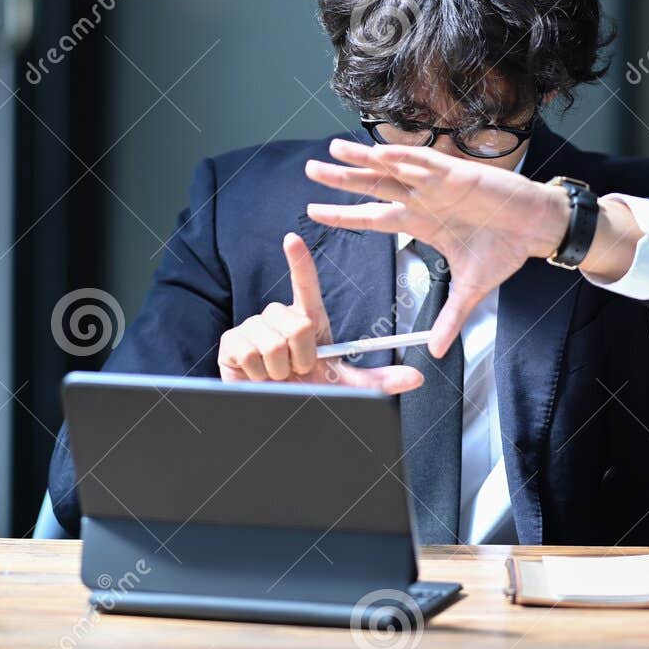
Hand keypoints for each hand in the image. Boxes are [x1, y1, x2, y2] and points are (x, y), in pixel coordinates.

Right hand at [216, 232, 423, 393]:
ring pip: (274, 343)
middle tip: (295, 371)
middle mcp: (279, 319)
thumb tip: (417, 378)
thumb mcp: (344, 386)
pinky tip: (257, 375)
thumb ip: (379, 381)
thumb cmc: (306, 391)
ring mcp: (253, 328)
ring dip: (279, 370)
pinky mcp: (232, 342)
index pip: (304, 286)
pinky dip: (259, 373)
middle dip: (300, 358)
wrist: (273, 409)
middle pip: (296, 325)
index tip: (292, 238)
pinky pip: (250, 353)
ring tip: (277, 376)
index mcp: (306, 321)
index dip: (298, 261)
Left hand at [305, 139, 629, 357]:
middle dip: (342, 180)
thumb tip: (434, 350)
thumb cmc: (504, 249)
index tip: (313, 211)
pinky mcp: (456, 174)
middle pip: (373, 188)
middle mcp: (422, 200)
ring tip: (333, 150)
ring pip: (392, 168)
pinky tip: (379, 152)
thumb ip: (450, 317)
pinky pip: (424, 162)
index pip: (372, 218)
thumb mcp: (471, 290)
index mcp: (420, 223)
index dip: (343, 215)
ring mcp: (436, 185)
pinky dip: (402, 157)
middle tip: (309, 171)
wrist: (536, 228)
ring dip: (363, 159)